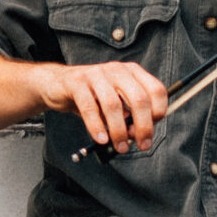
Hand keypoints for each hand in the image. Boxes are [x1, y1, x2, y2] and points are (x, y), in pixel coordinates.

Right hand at [39, 61, 168, 153]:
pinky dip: (96, 126)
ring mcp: (96, 74)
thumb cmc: (92, 97)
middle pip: (139, 99)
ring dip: (119, 131)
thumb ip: (129, 116)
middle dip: (143, 126)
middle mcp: (117, 70)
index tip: (151, 130)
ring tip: (120, 146)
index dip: (159, 113)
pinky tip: (101, 139)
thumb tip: (139, 136)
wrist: (57, 85)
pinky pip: (89, 107)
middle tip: (142, 145)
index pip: (157, 90)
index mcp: (132, 72)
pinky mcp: (77, 82)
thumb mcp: (115, 102)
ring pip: (113, 105)